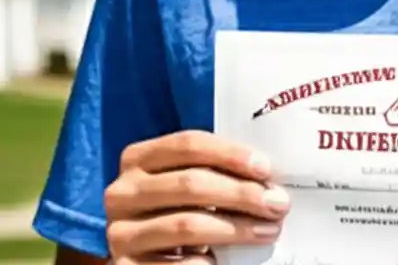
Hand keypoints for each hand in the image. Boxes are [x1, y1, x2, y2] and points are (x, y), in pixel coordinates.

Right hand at [104, 130, 289, 262]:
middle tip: (278, 204)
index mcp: (138, 158)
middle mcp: (122, 192)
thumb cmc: (179, 209)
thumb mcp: (188, 183)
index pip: (188, 144)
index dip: (230, 153)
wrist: (144, 257)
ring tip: (268, 231)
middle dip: (242, 194)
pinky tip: (227, 260)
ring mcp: (120, 232)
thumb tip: (269, 179)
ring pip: (186, 225)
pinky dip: (209, 263)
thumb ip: (215, 171)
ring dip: (236, 229)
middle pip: (190, 184)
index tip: (266, 168)